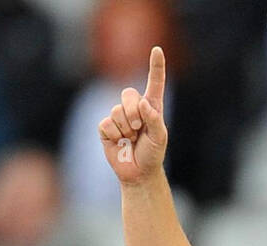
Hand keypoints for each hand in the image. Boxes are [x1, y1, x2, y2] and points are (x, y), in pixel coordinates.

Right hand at [99, 46, 167, 184]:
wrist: (138, 173)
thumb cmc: (152, 154)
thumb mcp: (160, 138)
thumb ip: (155, 120)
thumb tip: (143, 104)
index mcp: (152, 107)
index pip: (155, 82)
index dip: (156, 66)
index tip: (157, 50)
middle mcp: (134, 108)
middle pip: (128, 94)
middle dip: (133, 111)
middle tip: (138, 128)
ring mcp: (119, 118)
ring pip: (116, 110)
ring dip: (125, 127)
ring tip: (131, 138)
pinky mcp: (106, 129)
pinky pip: (107, 123)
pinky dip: (115, 134)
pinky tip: (120, 143)